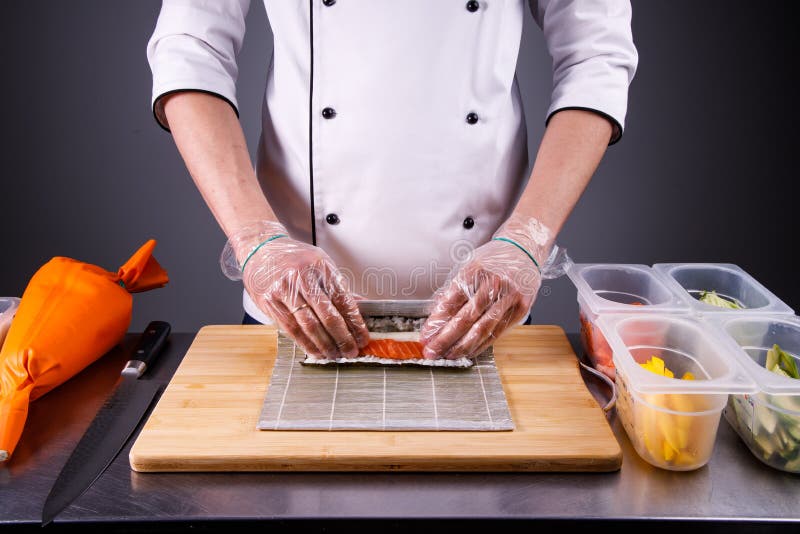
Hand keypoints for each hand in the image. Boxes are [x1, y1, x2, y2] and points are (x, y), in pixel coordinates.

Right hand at [221, 221, 368, 358]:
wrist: (261, 250)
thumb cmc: (295, 259)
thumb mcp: (321, 265)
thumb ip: (338, 288)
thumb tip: (360, 307)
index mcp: (320, 266)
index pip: (342, 299)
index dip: (354, 323)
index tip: (362, 338)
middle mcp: (302, 277)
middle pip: (327, 315)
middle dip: (342, 338)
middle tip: (351, 352)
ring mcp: (284, 290)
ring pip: (308, 325)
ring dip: (324, 345)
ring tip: (334, 355)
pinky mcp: (270, 301)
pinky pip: (290, 328)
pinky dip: (305, 343)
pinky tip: (315, 351)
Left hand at [420, 215, 552, 359]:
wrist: (524, 250)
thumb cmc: (493, 259)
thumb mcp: (468, 266)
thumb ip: (453, 291)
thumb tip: (435, 316)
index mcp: (475, 270)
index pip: (451, 301)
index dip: (436, 321)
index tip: (425, 335)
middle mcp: (493, 283)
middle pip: (466, 318)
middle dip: (446, 338)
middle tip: (432, 351)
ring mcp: (509, 296)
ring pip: (483, 328)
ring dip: (463, 346)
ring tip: (448, 355)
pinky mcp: (521, 308)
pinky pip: (498, 332)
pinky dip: (482, 344)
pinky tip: (469, 351)